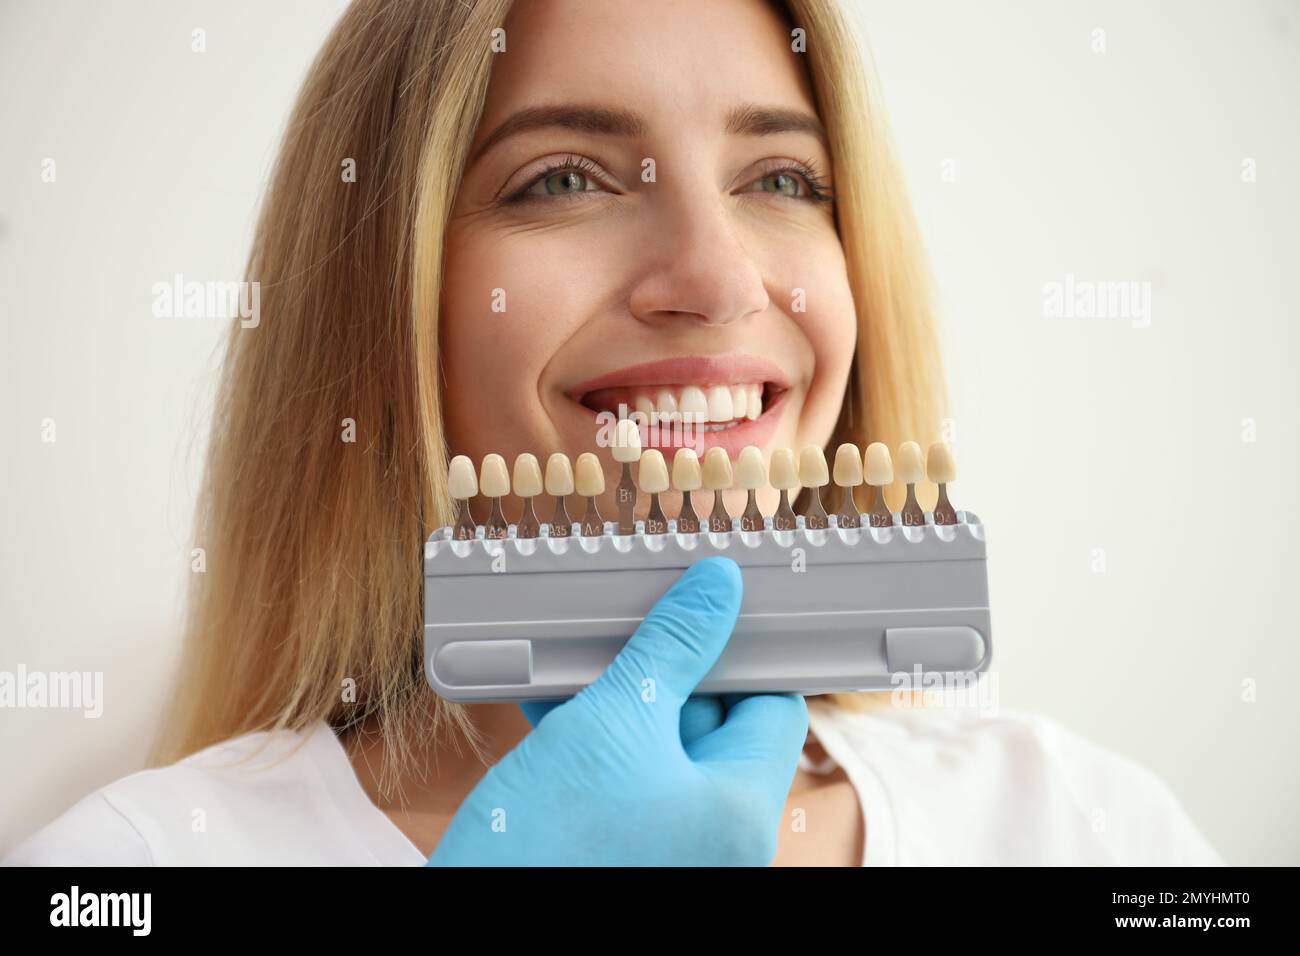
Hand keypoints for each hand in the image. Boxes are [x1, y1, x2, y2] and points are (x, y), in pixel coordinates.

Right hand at [426, 556, 807, 865]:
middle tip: (629, 617)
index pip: (773, 708)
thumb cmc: (550, 844)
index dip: (740, 652)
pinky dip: (591, 734)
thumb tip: (719, 588)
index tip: (704, 607)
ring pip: (656, 745)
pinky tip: (549, 695)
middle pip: (712, 723)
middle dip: (666, 666)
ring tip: (575, 651)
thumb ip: (673, 648)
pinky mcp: (616, 849)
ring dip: (618, 694)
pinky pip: (619, 777)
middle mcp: (715, 837)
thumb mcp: (615, 722)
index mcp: (741, 809)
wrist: (459, 926)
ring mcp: (666, 846)